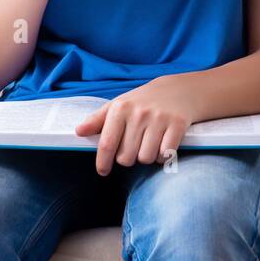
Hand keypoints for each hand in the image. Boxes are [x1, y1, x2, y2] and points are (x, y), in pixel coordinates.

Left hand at [75, 74, 198, 175]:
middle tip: (134, 148)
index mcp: (121, 108)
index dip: (102, 162)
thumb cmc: (144, 101)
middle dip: (128, 158)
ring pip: (145, 158)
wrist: (180, 89)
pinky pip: (165, 155)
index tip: (103, 171)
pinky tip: (163, 147)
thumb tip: (79, 131)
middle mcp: (139, 112)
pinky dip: (163, 156)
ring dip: (147, 157)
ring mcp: (160, 118)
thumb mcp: (119, 105)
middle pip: (126, 157)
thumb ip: (97, 119)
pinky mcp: (178, 124)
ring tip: (149, 146)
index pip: (106, 144)